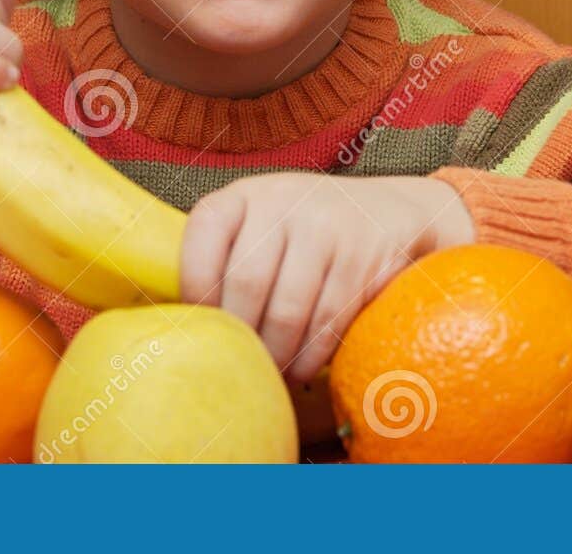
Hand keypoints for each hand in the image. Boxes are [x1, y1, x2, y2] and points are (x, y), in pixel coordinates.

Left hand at [179, 173, 473, 380]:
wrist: (393, 213)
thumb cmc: (307, 234)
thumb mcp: (263, 225)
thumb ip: (224, 259)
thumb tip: (178, 324)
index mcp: (245, 195)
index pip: (202, 234)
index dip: (195, 289)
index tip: (201, 326)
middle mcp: (284, 200)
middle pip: (247, 283)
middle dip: (240, 336)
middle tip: (239, 366)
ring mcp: (328, 225)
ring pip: (288, 310)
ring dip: (276, 355)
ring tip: (270, 374)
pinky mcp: (364, 257)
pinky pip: (328, 322)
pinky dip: (310, 357)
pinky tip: (302, 369)